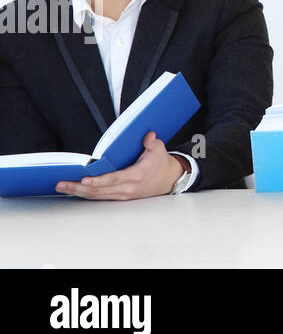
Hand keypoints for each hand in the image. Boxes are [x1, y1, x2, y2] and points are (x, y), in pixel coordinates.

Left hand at [55, 132, 185, 199]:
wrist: (168, 179)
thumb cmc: (161, 163)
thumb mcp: (159, 149)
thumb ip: (151, 142)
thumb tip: (148, 135)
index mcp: (136, 175)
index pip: (113, 179)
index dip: (98, 181)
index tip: (85, 179)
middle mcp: (127, 188)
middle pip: (99, 190)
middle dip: (79, 187)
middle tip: (62, 183)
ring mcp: (123, 195)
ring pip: (97, 196)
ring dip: (78, 192)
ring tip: (63, 187)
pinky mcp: (120, 198)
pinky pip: (100, 197)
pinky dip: (86, 195)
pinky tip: (75, 191)